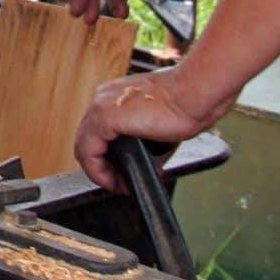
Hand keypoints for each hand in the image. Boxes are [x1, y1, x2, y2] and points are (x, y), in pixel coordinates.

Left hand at [74, 68, 230, 192]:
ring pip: (84, 147)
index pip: (97, 132)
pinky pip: (88, 152)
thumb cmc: (186, 103)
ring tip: (118, 186)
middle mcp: (102, 98)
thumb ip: (146, 142)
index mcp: (115, 97)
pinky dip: (98, 172)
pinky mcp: (103, 117)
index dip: (105, 158)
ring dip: (99, 172)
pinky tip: (115, 183)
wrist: (194, 93)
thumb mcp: (159, 126)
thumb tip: (150, 165)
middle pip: (88, 140)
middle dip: (102, 166)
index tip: (122, 175)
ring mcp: (100, 106)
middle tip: (120, 184)